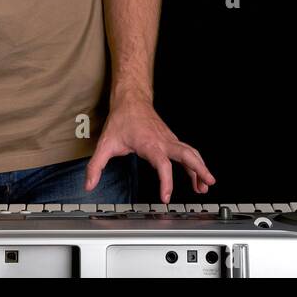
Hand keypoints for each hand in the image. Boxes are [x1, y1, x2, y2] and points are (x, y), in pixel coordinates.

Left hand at [83, 95, 215, 202]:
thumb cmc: (121, 120)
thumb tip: (89, 184)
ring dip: (200, 168)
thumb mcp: (105, 144)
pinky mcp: (171, 139)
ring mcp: (170, 139)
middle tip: (207, 184)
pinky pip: (187, 152)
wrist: (131, 100)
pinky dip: (194, 163)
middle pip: (188, 155)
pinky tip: (195, 176)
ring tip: (205, 185)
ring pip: (191, 152)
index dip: (166, 182)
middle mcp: (164, 141)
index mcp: (149, 144)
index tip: (166, 197)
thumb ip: (96, 166)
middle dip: (199, 170)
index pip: (163, 165)